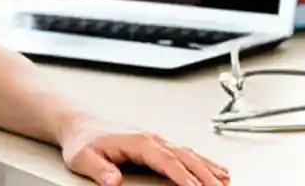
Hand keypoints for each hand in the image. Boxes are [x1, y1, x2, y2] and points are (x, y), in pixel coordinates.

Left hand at [59, 116, 228, 185]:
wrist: (79, 124)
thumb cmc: (82, 140)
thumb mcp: (83, 158)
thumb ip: (99, 170)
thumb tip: (113, 181)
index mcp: (137, 141)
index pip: (167, 160)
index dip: (183, 176)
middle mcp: (151, 139)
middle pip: (184, 157)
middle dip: (205, 174)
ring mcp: (155, 141)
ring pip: (188, 153)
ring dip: (208, 167)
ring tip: (226, 180)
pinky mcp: (156, 145)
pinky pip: (184, 153)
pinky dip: (202, 161)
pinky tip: (213, 170)